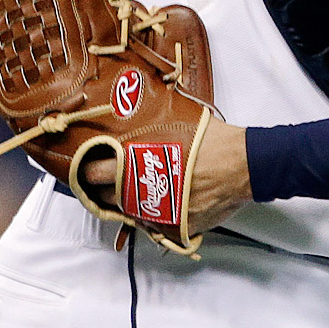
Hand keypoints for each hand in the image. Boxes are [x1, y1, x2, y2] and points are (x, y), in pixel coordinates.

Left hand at [71, 116, 252, 236]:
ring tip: (127, 192)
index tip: (84, 169)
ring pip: (129, 214)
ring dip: (125, 203)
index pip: (96, 172)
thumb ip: (152, 121)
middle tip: (100, 183)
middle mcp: (145, 192)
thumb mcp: (178, 120)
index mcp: (139, 164)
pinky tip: (156, 203)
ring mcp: (161, 213)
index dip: (86, 171)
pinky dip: (153, 215)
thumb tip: (136, 100)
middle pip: (108, 197)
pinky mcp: (178, 226)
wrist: (245, 164)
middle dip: (102, 190)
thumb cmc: (214, 141)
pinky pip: (156, 224)